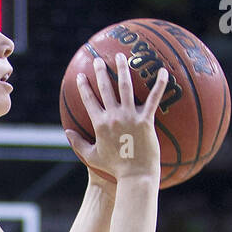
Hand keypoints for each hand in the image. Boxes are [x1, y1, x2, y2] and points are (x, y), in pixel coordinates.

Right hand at [65, 55, 167, 182]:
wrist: (135, 175)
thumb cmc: (114, 169)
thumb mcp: (92, 157)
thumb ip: (78, 144)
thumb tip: (66, 132)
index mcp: (100, 124)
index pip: (89, 101)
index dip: (83, 87)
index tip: (80, 76)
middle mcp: (114, 117)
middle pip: (105, 88)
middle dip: (100, 72)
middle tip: (98, 60)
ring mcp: (130, 117)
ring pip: (125, 87)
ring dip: (122, 69)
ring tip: (121, 56)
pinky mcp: (146, 120)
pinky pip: (154, 98)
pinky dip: (160, 84)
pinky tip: (164, 71)